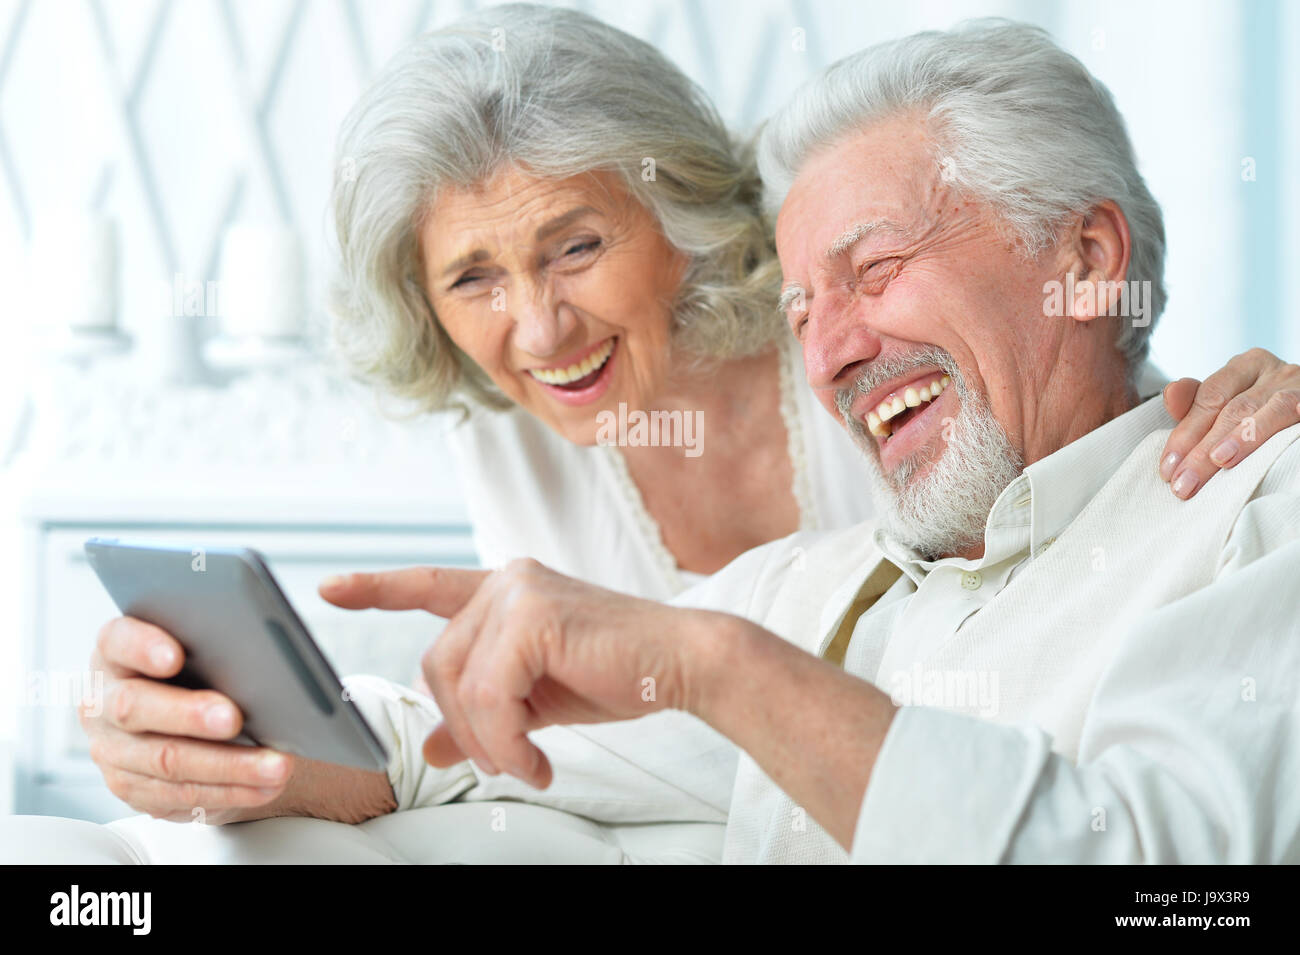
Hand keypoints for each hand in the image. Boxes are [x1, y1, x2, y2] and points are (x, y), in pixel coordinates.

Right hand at [81, 616, 393, 823]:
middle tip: (233, 718)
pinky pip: (181, 795)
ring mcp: (113, 749)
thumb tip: (258, 659)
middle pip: (135, 707)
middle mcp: (103, 701)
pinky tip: (263, 785)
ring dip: (228, 765)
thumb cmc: (199, 672)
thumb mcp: (198, 652)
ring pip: (165, 760)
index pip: (118, 641)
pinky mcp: (132, 788)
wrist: (190, 721)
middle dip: (189, 714)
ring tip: (274, 764)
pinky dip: (230, 790)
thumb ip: (211, 649)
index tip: (174, 656)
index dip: (142, 647)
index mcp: (115, 653)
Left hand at [320, 560, 712, 789]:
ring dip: (487, 739)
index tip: (330, 589)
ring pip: (459, 682)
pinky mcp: (532, 615)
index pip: (428, 584)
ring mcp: (517, 591)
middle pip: (437, 662)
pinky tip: (537, 759)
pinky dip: (505, 739)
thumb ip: (482, 715)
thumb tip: (430, 747)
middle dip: (463, 725)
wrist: (681, 665)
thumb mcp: (534, 702)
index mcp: (506, 591)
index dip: (378, 588)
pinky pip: (489, 693)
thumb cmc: (615, 675)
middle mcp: (506, 581)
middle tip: (507, 762)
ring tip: (526, 763)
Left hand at [1161, 348, 1299, 497]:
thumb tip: (1170, 394)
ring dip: (1244, 438)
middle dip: (1205, 448)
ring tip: (1220, 461)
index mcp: (1246, 366)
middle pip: (1235, 408)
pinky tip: (1285, 432)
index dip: (1186, 433)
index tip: (1168, 469)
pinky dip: (1294, 420)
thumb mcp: (1228, 400)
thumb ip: (1196, 402)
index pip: (1210, 397)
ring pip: (1271, 410)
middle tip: (1184, 482)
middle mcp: (1275, 372)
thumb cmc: (1261, 409)